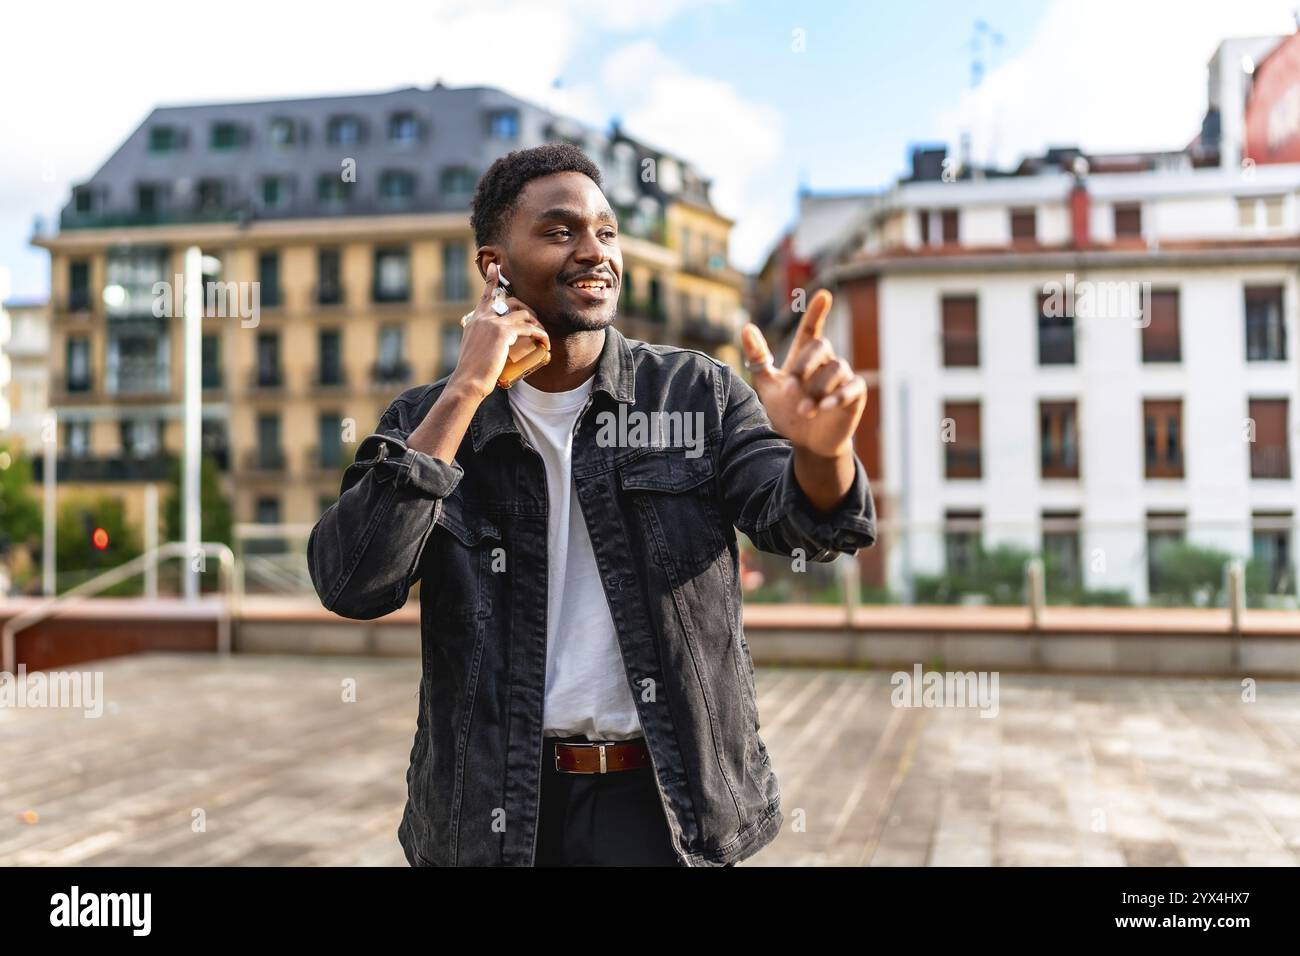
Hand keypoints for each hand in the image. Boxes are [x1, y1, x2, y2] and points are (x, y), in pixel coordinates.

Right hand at [448, 262, 550, 398]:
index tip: (496, 266)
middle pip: (511, 302)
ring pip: (523, 314)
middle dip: (528, 309)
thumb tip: (492, 351)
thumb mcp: (473, 352)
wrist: (468, 381)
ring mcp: (492, 323)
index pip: (486, 296)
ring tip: (542, 336)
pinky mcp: (502, 332)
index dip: (491, 280)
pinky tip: (545, 343)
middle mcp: (482, 317)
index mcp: (474, 321)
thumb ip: (481, 344)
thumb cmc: (471, 374)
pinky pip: (528, 328)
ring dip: (536, 323)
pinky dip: (540, 334)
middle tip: (536, 322)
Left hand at [739, 290, 866, 457]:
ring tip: (803, 409)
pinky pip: (852, 387)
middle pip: (821, 346)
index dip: (817, 312)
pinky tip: (824, 407)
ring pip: (835, 368)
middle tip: (792, 385)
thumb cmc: (789, 413)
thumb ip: (758, 359)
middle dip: (805, 364)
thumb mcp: (769, 386)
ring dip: (816, 389)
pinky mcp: (854, 395)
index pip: (811, 330)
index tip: (823, 295)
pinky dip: (838, 396)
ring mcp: (842, 378)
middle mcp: (826, 363)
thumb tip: (746, 327)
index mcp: (805, 359)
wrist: (806, 444)